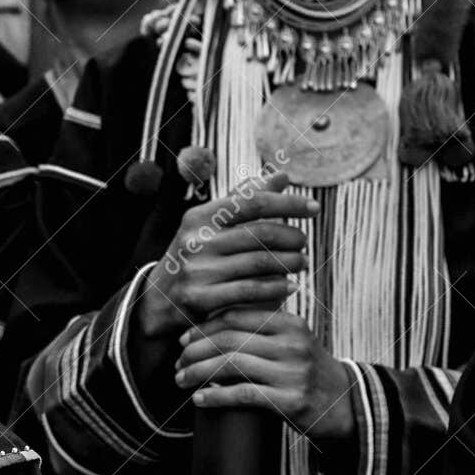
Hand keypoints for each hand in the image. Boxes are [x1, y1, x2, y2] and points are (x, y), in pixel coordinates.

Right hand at [136, 172, 314, 339]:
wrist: (159, 298)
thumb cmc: (196, 255)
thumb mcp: (212, 224)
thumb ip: (246, 200)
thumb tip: (282, 176)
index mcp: (200, 216)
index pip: (253, 201)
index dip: (289, 202)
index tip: (315, 207)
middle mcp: (196, 240)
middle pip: (261, 233)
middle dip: (292, 236)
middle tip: (304, 242)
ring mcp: (196, 269)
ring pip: (260, 262)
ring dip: (290, 262)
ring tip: (302, 263)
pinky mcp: (199, 297)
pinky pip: (250, 290)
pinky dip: (276, 288)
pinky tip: (291, 287)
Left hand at [175, 308, 354, 438]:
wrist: (346, 404)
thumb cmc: (307, 372)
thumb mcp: (292, 342)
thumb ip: (260, 331)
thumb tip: (208, 329)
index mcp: (290, 324)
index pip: (236, 317)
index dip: (203, 328)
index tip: (183, 340)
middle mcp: (292, 344)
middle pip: (229, 341)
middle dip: (195, 352)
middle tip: (178, 363)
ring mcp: (293, 373)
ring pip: (231, 366)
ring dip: (198, 373)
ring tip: (181, 380)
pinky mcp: (290, 400)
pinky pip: (242, 394)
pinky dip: (215, 396)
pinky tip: (199, 399)